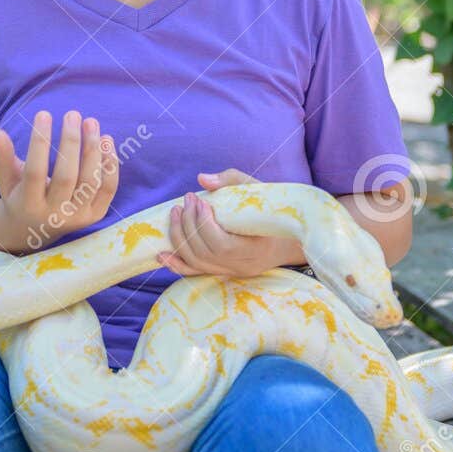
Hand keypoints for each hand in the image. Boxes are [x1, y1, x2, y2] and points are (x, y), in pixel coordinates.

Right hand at [0, 110, 118, 250]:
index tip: (43, 114)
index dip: (39, 142)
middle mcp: (54, 215)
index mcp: (28, 204)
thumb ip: (2, 157)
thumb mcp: (6, 178)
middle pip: (67, 176)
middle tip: (72, 114)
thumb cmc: (17, 195)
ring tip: (91, 122)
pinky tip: (107, 140)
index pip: (35, 171)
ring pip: (90, 182)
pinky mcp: (94, 216)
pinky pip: (107, 189)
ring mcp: (76, 218)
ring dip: (94, 149)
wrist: (33, 230)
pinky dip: (110, 165)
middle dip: (71, 142)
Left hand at [157, 169, 297, 277]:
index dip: (204, 224)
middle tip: (184, 202)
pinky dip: (178, 264)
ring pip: (198, 263)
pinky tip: (162, 255)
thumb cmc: (275, 209)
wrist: (290, 236)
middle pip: (205, 252)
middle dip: (188, 225)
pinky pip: (198, 273)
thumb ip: (232, 181)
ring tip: (175, 214)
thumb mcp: (259, 190)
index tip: (199, 200)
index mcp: (257, 247)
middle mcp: (244, 265)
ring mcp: (233, 271)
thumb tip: (201, 179)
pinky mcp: (224, 272)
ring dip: (180, 238)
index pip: (222, 244)